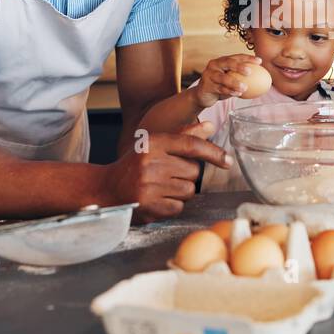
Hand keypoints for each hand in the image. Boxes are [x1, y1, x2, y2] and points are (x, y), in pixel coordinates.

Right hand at [104, 120, 230, 221]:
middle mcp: (150, 163)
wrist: (106, 189)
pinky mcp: (148, 206)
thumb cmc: (135, 165)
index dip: (213, 152)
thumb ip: (183, 136)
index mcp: (152, 143)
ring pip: (188, 191)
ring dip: (180, 191)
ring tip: (161, 188)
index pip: (190, 145)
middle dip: (187, 176)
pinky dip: (172, 205)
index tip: (227, 160)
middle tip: (168, 176)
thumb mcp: (155, 145)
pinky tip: (157, 199)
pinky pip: (178, 207)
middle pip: (193, 172)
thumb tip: (210, 126)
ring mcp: (148, 185)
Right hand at [192, 54, 262, 108]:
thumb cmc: (220, 85)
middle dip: (239, 66)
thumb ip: (241, 77)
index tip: (259, 61)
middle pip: (227, 62)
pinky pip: (219, 89)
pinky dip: (229, 92)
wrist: (202, 95)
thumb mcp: (230, 79)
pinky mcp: (206, 86)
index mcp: (222, 61)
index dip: (248, 58)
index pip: (236, 57)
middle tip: (250, 71)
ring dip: (234, 82)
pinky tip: (238, 94)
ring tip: (245, 87)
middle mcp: (214, 65)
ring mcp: (209, 75)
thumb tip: (262, 78)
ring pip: (223, 78)